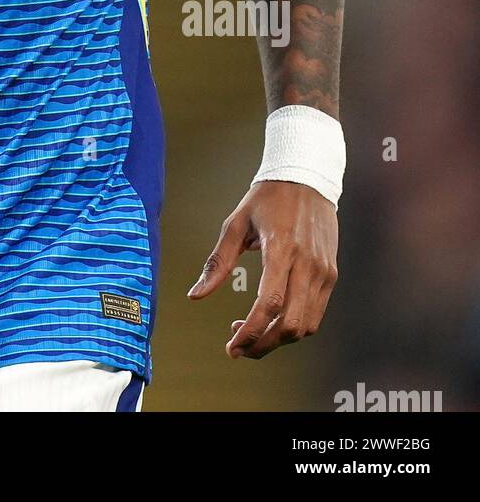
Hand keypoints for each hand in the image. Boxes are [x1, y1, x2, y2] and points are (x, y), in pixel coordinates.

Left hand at [187, 180, 338, 358]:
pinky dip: (293, 326)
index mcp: (281, 249)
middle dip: (262, 345)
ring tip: (252, 333)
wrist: (307, 178)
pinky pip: (315, 314)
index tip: (232, 346)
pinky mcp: (331, 275)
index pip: (268, 303)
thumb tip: (195, 295)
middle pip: (290, 324)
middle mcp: (307, 264)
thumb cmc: (267, 199)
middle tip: (238, 348)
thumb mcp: (235, 223)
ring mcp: (323, 272)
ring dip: (278, 339)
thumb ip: (217, 262)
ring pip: (306, 325)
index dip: (250, 332)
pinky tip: (272, 319)